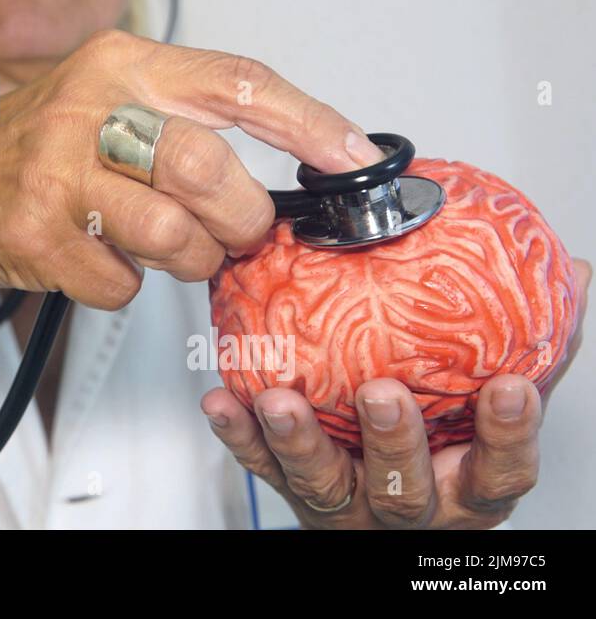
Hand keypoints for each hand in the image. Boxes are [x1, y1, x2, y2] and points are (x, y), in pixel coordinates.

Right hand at [0, 28, 384, 308]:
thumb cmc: (39, 148)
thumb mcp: (109, 101)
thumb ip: (188, 118)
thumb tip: (295, 165)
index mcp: (121, 62)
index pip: (237, 83)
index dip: (309, 123)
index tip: (354, 158)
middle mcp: (87, 105)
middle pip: (209, 168)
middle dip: (241, 219)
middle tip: (238, 233)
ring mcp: (53, 170)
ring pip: (173, 234)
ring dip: (188, 259)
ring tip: (166, 249)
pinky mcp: (31, 232)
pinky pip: (122, 282)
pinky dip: (124, 284)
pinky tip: (97, 258)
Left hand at [201, 257, 589, 528]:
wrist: (378, 510)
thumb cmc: (445, 448)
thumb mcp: (491, 407)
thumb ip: (526, 349)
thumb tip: (568, 273)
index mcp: (465, 484)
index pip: (499, 471)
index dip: (508, 434)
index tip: (510, 387)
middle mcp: (410, 506)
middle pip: (403, 487)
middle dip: (392, 440)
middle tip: (381, 394)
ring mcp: (348, 506)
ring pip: (323, 483)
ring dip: (300, 440)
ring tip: (280, 400)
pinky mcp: (292, 493)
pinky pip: (261, 466)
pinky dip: (240, 435)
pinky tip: (223, 401)